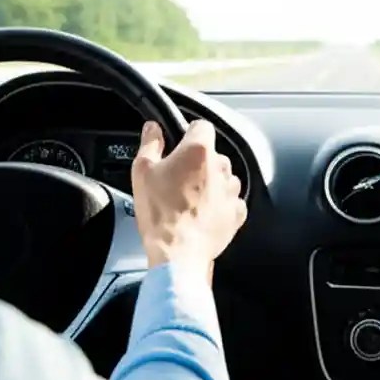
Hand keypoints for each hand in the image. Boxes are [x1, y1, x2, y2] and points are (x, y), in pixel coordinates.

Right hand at [131, 120, 247, 278]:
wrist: (177, 253)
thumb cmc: (160, 214)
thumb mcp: (142, 172)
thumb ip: (150, 143)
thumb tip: (153, 128)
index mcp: (198, 151)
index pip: (201, 126)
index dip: (188, 133)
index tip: (179, 143)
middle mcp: (220, 167)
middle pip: (212, 153)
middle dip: (197, 162)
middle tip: (177, 178)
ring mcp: (231, 190)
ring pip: (223, 177)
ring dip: (210, 183)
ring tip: (188, 199)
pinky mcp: (236, 212)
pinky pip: (231, 200)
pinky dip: (219, 204)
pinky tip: (201, 213)